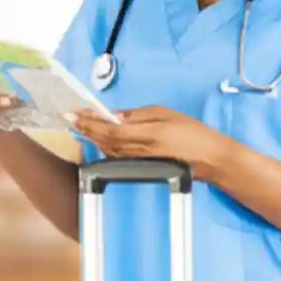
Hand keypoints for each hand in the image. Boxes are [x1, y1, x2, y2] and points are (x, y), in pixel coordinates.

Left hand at [70, 105, 229, 168]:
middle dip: (85, 128)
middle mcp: (138, 150)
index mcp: (145, 134)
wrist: (210, 159)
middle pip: (103, 140)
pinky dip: (104, 146)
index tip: (72, 114)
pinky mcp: (142, 166)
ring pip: (107, 149)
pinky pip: (116, 155)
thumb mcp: (166, 114)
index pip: (108, 129)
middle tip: (70, 117)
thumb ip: (138, 115)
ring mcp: (139, 161)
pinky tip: (99, 139)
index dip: (88, 122)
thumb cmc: (192, 132)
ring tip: (80, 125)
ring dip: (92, 137)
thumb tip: (115, 115)